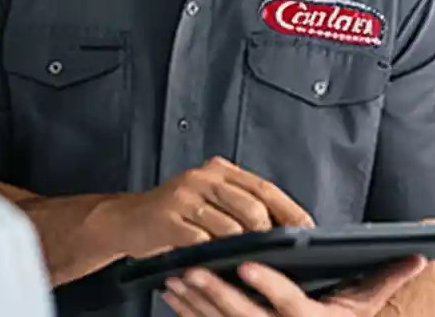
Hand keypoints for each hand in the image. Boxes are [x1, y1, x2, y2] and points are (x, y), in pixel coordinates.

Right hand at [95, 157, 314, 258]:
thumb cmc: (174, 214)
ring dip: (241, 249)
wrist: (126, 220)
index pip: (265, 188)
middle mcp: (203, 177)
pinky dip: (213, 256)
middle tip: (274, 252)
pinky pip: (202, 241)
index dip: (289, 210)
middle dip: (268, 234)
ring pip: (230, 226)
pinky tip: (216, 263)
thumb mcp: (209, 199)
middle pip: (252, 206)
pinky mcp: (168, 218)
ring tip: (244, 261)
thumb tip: (283, 225)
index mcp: (219, 170)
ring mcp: (184, 196)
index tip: (307, 229)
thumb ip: (240, 204)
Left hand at [161, 257, 426, 316]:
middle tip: (192, 269)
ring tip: (174, 275)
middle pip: (242, 316)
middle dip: (215, 292)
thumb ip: (384, 279)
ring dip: (193, 301)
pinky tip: (170, 292)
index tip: (248, 265)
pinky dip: (186, 312)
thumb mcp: (364, 306)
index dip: (268, 285)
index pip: (287, 305)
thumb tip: (417, 255)